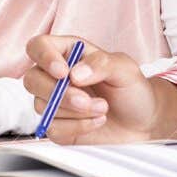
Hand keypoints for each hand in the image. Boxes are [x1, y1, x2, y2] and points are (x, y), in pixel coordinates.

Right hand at [22, 34, 176, 144]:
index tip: (63, 73)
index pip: (39, 47)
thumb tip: (75, 74)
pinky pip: (53, 129)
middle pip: (32, 79)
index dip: (44, 58)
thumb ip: (101, 63)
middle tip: (87, 100)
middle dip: (60, 94)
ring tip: (102, 109)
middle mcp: (56, 77)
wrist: (144, 122)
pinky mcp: (58, 126)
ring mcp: (54, 103)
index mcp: (67, 53)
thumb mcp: (125, 69)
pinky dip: (77, 127)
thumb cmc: (133, 90)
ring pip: (41, 106)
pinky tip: (96, 122)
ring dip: (75, 112)